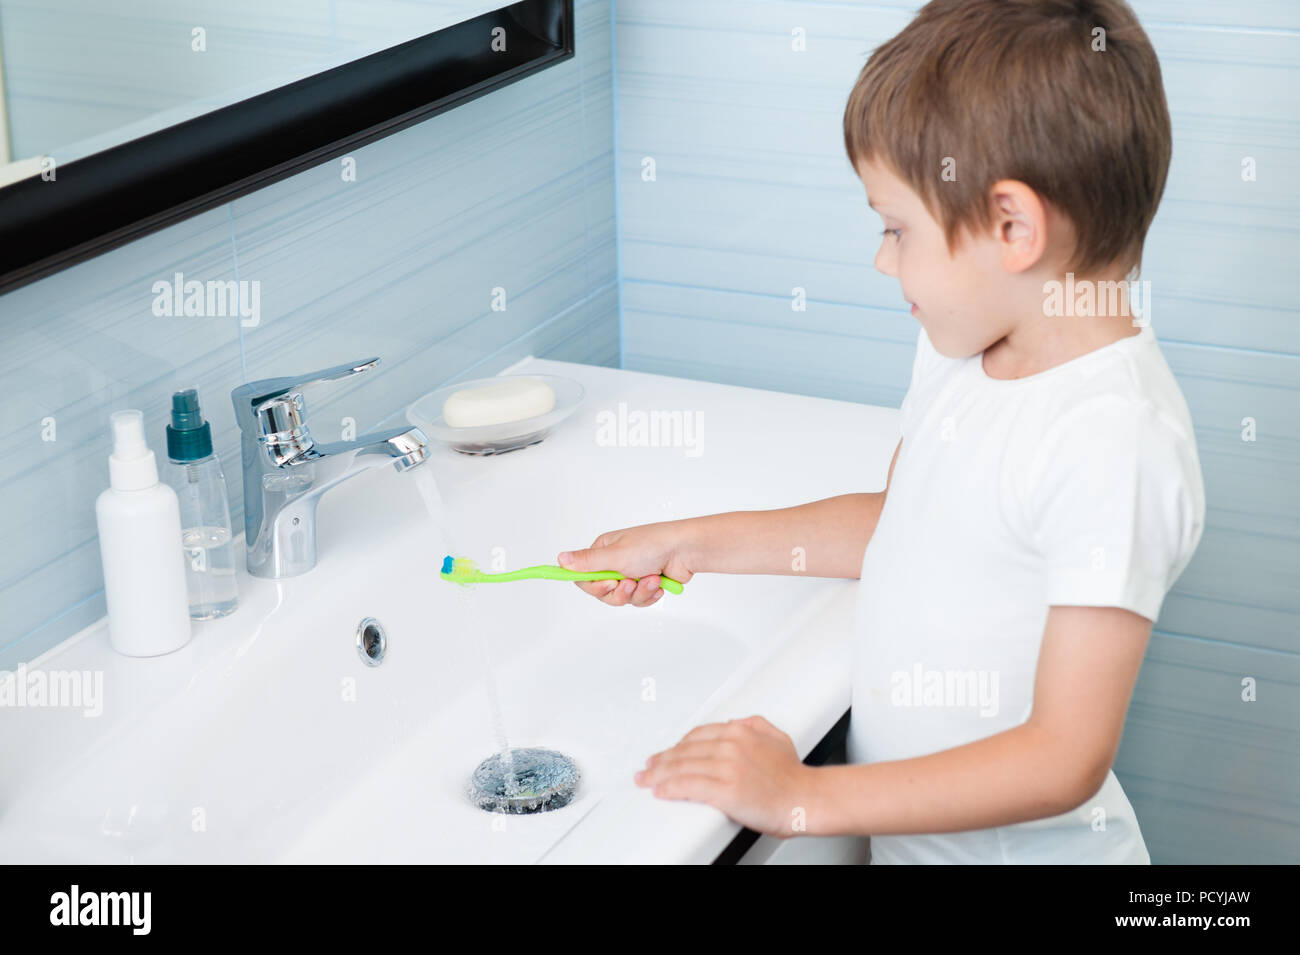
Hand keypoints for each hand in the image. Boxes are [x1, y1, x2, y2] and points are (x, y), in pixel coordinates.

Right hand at [557, 521, 695, 607]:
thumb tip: (560, 559)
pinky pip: (638, 600)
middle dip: (619, 592)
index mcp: (603, 550)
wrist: (686, 551)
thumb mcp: (616, 555)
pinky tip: (658, 583)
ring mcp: (631, 573)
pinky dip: (649, 594)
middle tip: (630, 582)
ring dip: (638, 592)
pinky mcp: (645, 584)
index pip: (583, 575)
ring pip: (622, 598)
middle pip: (602, 592)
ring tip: (651, 579)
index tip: (606, 584)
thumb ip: (588, 562)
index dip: (593, 585)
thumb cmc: (653, 545)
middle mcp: (614, 562)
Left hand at [633, 715, 810, 837]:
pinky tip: (660, 790)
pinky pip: (687, 786)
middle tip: (647, 768)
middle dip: (661, 760)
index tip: (666, 753)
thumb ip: (755, 725)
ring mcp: (726, 767)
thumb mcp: (777, 738)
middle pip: (684, 751)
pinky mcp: (724, 790)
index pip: (696, 735)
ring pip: (681, 767)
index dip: (676, 745)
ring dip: (657, 774)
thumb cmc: (794, 776)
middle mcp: (730, 745)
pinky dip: (669, 787)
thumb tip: (738, 723)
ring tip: (646, 780)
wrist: (807, 799)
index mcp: (740, 731)